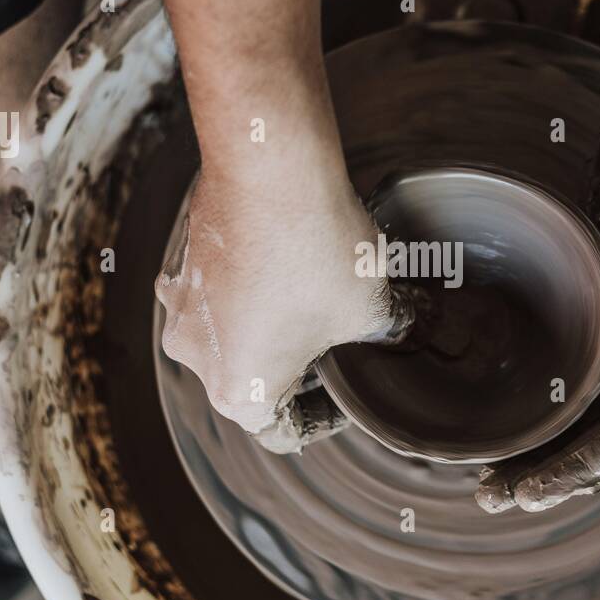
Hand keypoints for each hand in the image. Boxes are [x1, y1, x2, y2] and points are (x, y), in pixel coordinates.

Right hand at [156, 162, 407, 453]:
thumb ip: (394, 334)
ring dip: (278, 327)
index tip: (349, 394)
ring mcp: (182, 309)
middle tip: (343, 343)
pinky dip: (254, 291)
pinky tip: (293, 260)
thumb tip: (417, 330)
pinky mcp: (181, 265)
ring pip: (237, 337)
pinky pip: (221, 296)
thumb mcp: (373, 309)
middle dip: (303, 368)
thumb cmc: (316, 252)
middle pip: (256, 384)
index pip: (284, 432)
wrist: (270, 168)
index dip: (326, 419)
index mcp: (239, 392)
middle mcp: (196, 359)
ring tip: (322, 297)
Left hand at [475, 100, 599, 512]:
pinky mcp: (592, 299)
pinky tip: (496, 400)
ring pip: (574, 408)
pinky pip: (561, 361)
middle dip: (548, 472)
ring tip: (487, 470)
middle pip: (594, 436)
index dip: (576, 472)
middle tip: (489, 495)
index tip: (525, 494)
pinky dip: (534, 390)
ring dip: (537, 442)